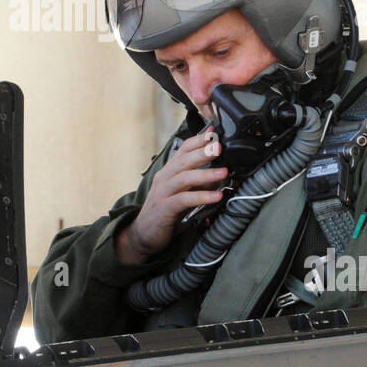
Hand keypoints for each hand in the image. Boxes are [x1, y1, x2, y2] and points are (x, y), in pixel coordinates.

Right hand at [116, 128, 228, 264]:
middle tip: (219, 146)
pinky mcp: (164, 208)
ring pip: (184, 178)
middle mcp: (164, 178)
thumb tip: (220, 174)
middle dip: (202, 152)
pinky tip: (216, 197)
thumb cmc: (165, 212)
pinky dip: (201, 196)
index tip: (214, 132)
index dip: (198, 140)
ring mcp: (163, 192)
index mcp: (169, 171)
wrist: (143, 234)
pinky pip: (184, 199)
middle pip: (184, 160)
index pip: (183, 150)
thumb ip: (198, 183)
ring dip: (205, 174)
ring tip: (223, 172)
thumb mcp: (183, 193)